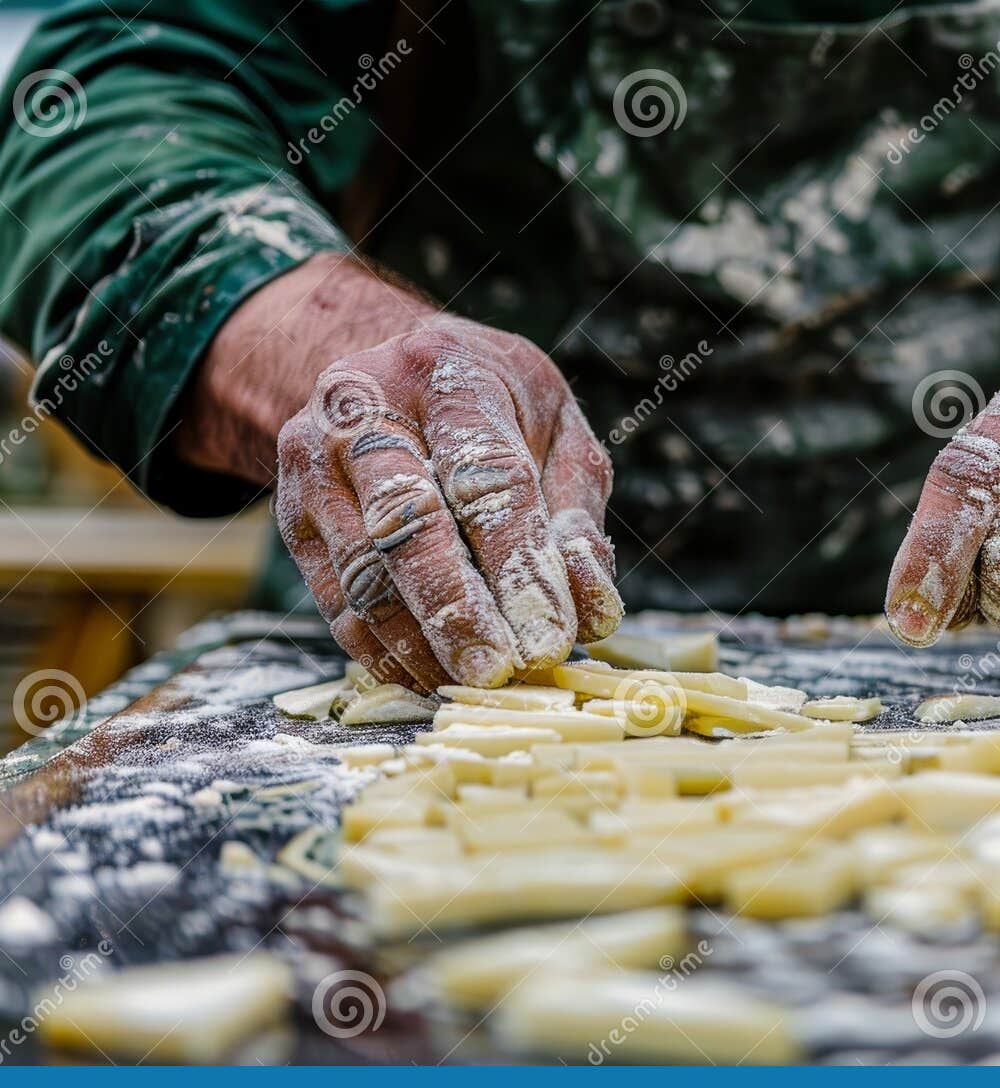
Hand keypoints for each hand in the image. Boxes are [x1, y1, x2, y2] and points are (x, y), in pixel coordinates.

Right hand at [183, 256, 620, 688]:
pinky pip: (336, 600)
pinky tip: (429, 678)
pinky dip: (382, 650)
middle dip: (455, 609)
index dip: (518, 565)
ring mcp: (314, 467)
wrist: (386, 376)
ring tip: (471, 686)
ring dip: (419, 641)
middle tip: (498, 671)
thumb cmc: (492, 406)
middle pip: (405, 522)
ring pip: (362, 571)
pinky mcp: (293, 520)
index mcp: (445, 374)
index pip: (484, 477)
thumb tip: (590, 609)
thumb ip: (576, 515)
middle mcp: (363, 412)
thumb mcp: (555, 430)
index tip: (550, 637)